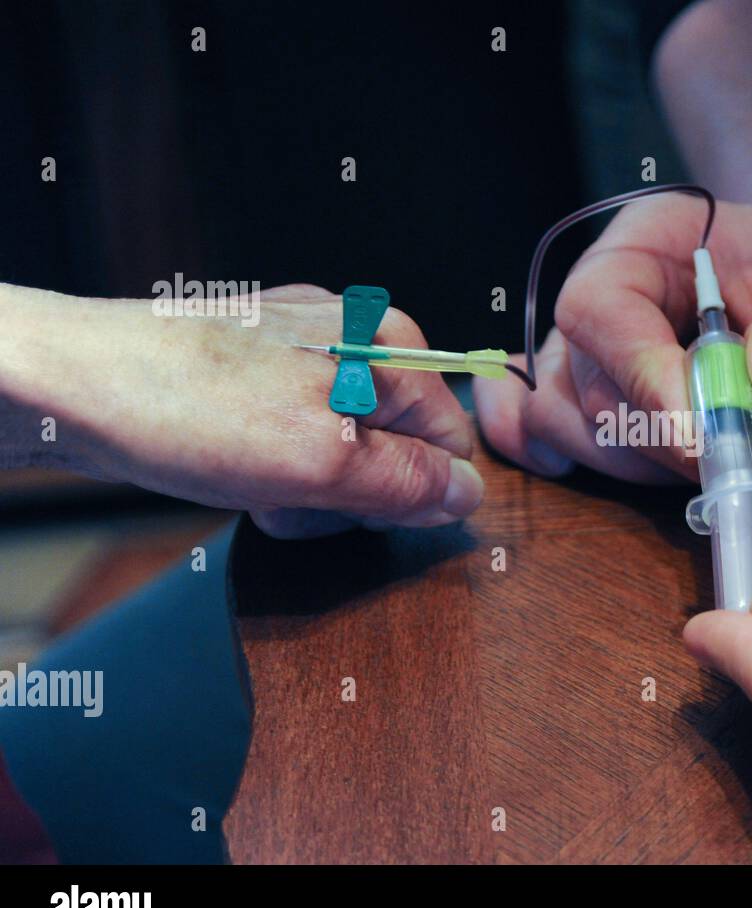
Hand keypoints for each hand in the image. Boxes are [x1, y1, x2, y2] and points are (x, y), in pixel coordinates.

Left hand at [0, 283, 482, 537]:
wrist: (65, 381)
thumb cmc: (184, 406)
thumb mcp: (318, 463)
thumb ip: (408, 483)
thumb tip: (468, 496)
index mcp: (389, 344)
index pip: (451, 445)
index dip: (408, 496)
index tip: (350, 508)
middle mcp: (357, 337)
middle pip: (401, 449)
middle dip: (351, 494)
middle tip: (292, 498)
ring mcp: (306, 352)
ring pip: (347, 451)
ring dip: (308, 490)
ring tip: (255, 485)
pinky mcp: (262, 373)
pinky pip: (301, 440)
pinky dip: (276, 470)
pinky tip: (235, 471)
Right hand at [474, 196, 751, 482]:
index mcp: (646, 243)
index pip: (602, 309)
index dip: (642, 378)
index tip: (701, 436)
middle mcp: (600, 293)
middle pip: (585, 382)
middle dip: (662, 441)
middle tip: (750, 466)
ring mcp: (587, 350)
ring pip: (565, 422)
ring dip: (644, 466)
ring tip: (740, 468)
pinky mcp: (593, 397)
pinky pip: (545, 435)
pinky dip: (585, 464)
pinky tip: (654, 473)